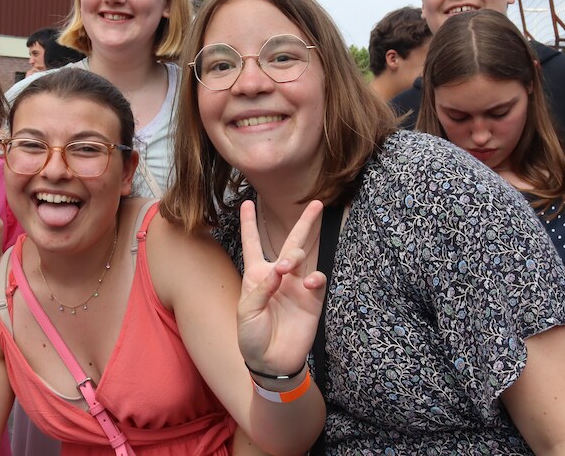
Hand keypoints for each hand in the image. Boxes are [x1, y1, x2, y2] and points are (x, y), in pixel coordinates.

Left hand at [236, 200, 326, 376]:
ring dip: (298, 254)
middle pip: (292, 242)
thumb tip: (280, 268)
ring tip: (290, 264)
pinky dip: (314, 278)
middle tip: (316, 204)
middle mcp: (279, 276)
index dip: (249, 223)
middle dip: (304, 222)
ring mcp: (297, 287)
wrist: (270, 362)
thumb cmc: (251, 336)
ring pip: (305, 258)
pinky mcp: (312, 301)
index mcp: (256, 275)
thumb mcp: (246, 311)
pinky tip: (308, 282)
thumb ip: (261, 287)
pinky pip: (318, 282)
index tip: (247, 202)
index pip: (253, 243)